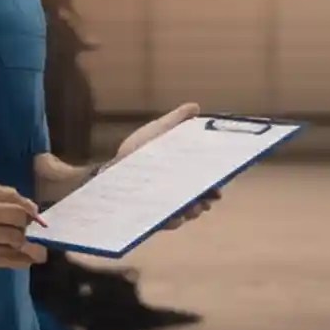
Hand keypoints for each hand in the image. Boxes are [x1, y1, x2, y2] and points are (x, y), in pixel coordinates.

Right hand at [0, 182, 47, 272]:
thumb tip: (30, 208)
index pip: (14, 197)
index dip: (28, 208)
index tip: (31, 215)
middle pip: (18, 217)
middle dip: (24, 225)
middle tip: (19, 231)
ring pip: (17, 238)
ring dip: (21, 243)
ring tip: (14, 245)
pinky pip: (10, 259)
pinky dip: (23, 260)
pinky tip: (27, 260)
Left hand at [106, 102, 220, 230]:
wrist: (110, 166)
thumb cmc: (136, 149)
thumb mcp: (157, 130)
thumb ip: (176, 120)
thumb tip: (195, 107)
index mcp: (181, 172)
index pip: (205, 181)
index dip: (214, 185)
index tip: (219, 186)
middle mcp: (176, 191)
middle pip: (199, 198)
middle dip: (206, 200)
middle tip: (209, 198)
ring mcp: (164, 205)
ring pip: (186, 212)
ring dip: (193, 211)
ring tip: (194, 208)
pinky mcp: (151, 216)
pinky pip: (166, 222)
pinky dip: (174, 220)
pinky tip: (177, 216)